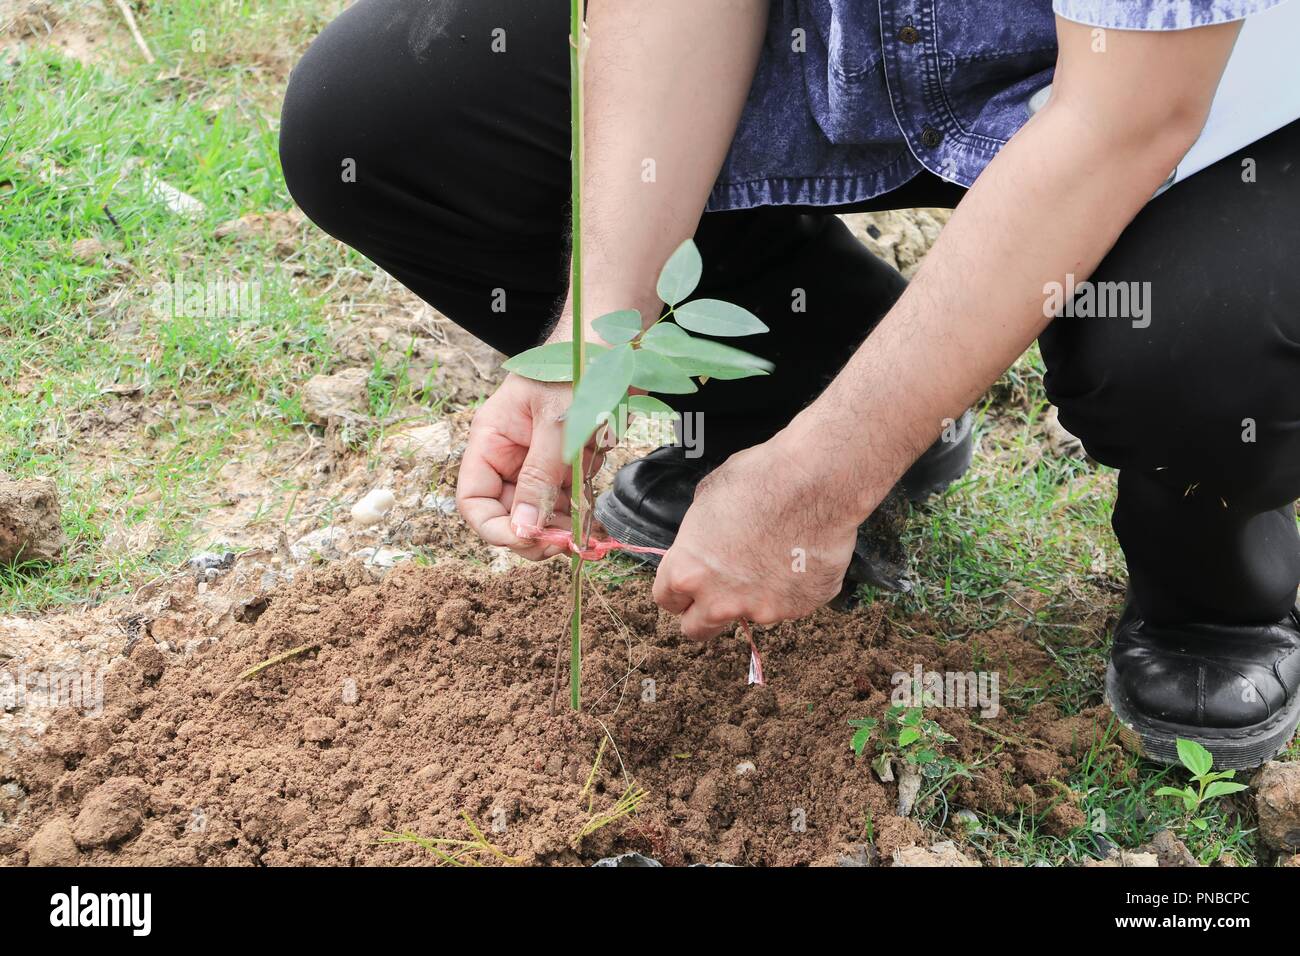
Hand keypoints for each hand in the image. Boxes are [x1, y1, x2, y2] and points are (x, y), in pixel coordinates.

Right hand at [456, 373, 602, 560]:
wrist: (614, 344)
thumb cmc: (576, 368)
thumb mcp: (556, 422)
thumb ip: (539, 476)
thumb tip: (523, 528)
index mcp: (492, 440)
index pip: (474, 499)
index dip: (495, 528)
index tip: (528, 541)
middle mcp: (511, 456)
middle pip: (508, 513)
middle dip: (533, 534)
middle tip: (565, 544)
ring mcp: (540, 462)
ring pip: (540, 514)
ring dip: (561, 530)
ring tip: (588, 538)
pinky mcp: (568, 466)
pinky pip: (567, 503)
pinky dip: (581, 518)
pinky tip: (599, 528)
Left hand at [653, 435, 860, 639]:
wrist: (818, 482)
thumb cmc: (760, 480)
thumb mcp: (708, 496)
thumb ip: (699, 535)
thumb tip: (706, 542)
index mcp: (688, 571)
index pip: (666, 600)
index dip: (677, 590)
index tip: (688, 583)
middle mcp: (720, 601)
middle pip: (697, 629)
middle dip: (703, 614)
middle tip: (720, 590)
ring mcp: (762, 610)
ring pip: (749, 613)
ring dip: (754, 594)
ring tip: (774, 552)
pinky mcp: (798, 609)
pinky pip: (788, 604)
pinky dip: (790, 587)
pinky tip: (799, 553)